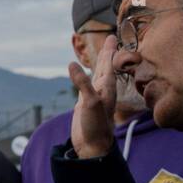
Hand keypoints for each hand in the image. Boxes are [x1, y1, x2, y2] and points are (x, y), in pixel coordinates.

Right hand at [67, 34, 117, 158]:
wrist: (93, 145)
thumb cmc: (96, 125)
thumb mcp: (89, 102)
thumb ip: (81, 82)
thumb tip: (71, 63)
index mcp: (106, 87)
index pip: (108, 63)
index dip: (109, 50)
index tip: (111, 37)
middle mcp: (102, 90)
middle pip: (104, 66)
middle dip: (106, 53)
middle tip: (109, 39)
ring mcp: (94, 96)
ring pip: (96, 75)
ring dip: (98, 63)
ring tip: (100, 55)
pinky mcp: (86, 103)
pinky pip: (86, 84)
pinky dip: (84, 76)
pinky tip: (84, 77)